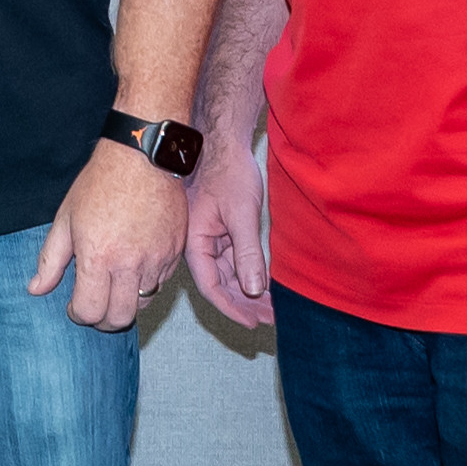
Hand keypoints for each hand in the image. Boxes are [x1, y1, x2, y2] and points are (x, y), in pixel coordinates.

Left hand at [31, 142, 187, 331]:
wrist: (141, 157)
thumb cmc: (100, 183)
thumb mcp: (66, 219)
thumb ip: (50, 260)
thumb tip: (36, 289)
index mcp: (99, 257)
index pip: (90, 311)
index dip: (78, 315)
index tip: (75, 306)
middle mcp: (131, 264)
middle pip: (120, 318)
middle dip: (103, 320)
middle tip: (95, 307)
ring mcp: (157, 259)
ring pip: (144, 303)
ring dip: (127, 302)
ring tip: (114, 286)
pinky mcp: (175, 252)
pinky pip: (162, 282)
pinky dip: (147, 283)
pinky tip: (134, 266)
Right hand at [184, 140, 272, 327]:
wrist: (224, 142)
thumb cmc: (228, 172)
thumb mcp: (241, 214)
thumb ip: (247, 253)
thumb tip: (253, 289)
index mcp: (194, 242)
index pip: (211, 286)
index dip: (232, 308)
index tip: (253, 323)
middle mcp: (198, 244)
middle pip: (220, 285)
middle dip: (244, 304)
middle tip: (270, 320)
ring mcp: (210, 239)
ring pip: (228, 274)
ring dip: (248, 292)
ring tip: (272, 308)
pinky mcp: (221, 231)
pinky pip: (233, 260)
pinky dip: (248, 273)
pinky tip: (265, 285)